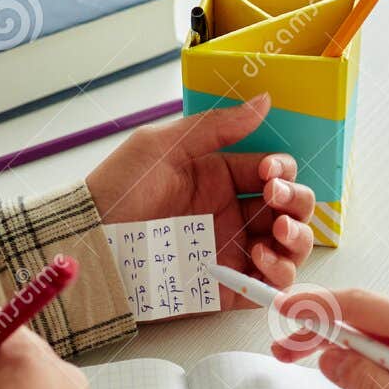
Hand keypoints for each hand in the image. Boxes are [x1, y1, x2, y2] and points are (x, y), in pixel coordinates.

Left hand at [85, 94, 315, 309]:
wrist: (91, 241)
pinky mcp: (225, 288)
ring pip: (289, 248)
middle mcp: (231, 214)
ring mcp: (230, 251)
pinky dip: (279, 274)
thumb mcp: (163, 146)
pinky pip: (268, 286)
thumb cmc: (119, 190)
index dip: (282, 170)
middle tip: (274, 200)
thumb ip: (216, 126)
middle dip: (297, 202)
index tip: (267, 172)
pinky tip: (262, 259)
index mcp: (220, 178)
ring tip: (276, 233)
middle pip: (291, 209)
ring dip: (297, 238)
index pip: (274, 172)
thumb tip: (264, 101)